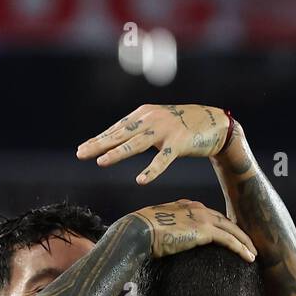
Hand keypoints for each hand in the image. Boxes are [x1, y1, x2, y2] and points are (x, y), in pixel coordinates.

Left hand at [77, 103, 230, 184]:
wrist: (215, 124)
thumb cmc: (183, 127)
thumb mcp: (157, 124)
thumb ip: (139, 131)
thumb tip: (117, 140)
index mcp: (143, 114)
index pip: (116, 129)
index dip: (98, 139)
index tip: (81, 149)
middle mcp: (151, 119)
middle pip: (120, 134)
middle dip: (99, 144)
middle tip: (80, 154)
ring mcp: (165, 130)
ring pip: (137, 144)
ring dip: (118, 153)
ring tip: (101, 162)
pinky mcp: (180, 143)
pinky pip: (163, 159)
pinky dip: (152, 170)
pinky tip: (141, 180)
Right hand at [130, 199, 255, 262]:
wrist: (139, 230)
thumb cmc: (141, 233)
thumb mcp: (157, 229)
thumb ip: (168, 232)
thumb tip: (166, 246)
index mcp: (186, 206)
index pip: (210, 215)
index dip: (222, 226)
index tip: (230, 236)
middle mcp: (196, 208)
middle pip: (225, 221)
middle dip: (238, 232)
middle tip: (249, 245)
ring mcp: (202, 218)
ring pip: (231, 230)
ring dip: (245, 242)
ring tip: (253, 254)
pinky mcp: (204, 230)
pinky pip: (229, 240)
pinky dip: (241, 248)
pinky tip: (250, 258)